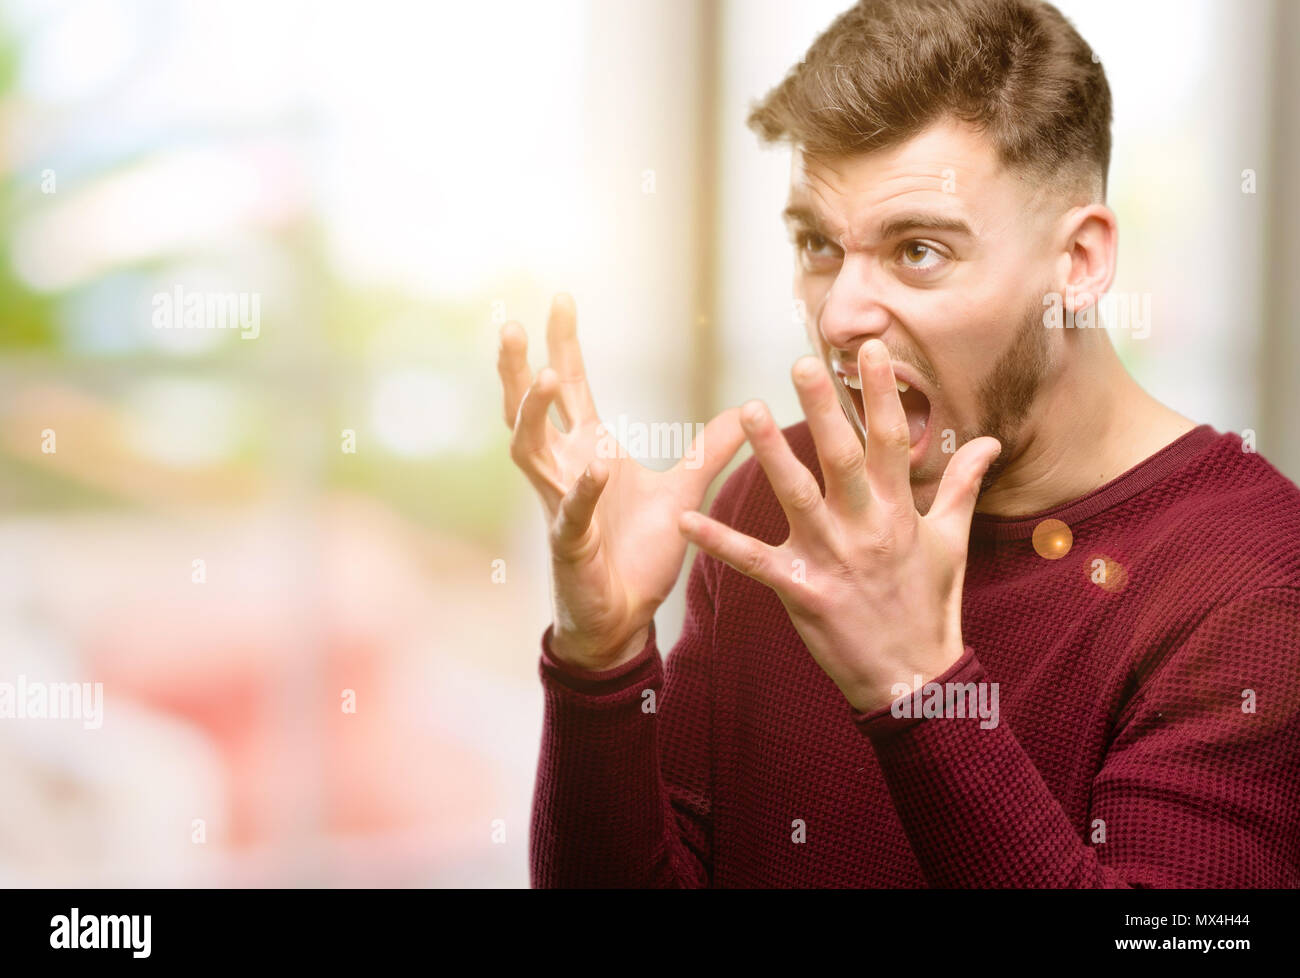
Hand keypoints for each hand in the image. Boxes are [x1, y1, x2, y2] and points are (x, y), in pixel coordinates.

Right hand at [499, 294, 746, 670]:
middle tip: (514, 325)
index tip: (561, 298)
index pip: (571, 389)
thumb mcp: (682, 493)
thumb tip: (744, 411)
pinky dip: (584, 486)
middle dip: (519, 368)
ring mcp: (561, 505)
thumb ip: (709, 452)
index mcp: (587, 452)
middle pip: (529, 410)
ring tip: (548, 376)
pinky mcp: (571, 544)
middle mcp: (564, 472)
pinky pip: (573, 510)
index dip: (562, 344)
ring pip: (531, 452)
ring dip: (536, 414)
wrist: (622, 618)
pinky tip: (596, 461)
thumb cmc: (637, 556)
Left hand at [677, 339, 1000, 712]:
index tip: (870, 349)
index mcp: (899, 511)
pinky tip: (685, 519)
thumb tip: (988, 441)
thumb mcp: (952, 542)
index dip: (881, 393)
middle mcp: (866, 527)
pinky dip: (719, 542)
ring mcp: (833, 559)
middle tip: (802, 363)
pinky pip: (753, 561)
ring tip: (747, 410)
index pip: (891, 440)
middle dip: (824, 410)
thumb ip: (960, 485)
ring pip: (798, 496)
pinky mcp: (802, 592)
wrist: (914, 680)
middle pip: (843, 457)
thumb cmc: (929, 605)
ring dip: (771, 454)